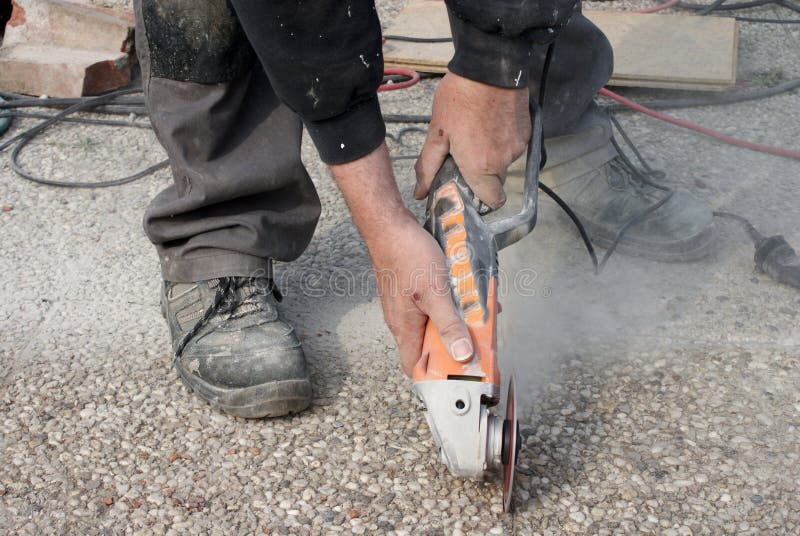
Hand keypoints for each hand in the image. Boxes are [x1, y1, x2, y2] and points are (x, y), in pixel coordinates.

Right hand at [329, 144, 472, 375]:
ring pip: (433, 324)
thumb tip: (462, 356)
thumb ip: (449, 325)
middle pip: (429, 346)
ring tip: (478, 314)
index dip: (435, 376)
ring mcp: (405, 305)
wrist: (389, 226)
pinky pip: (432, 306)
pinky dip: (449, 305)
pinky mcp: (410, 291)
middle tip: (479, 340)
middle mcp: (402, 321)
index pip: (415, 367)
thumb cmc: (408, 257)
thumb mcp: (436, 293)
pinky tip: (464, 293)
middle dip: (454, 345)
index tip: (460, 377)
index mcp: (405, 328)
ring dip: (455, 322)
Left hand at [414, 72, 530, 208]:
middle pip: (496, 182)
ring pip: (504, 163)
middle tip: (465, 155)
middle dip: (482, 175)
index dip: (481, 199)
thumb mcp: (437, 132)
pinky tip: (488, 123)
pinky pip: (513, 146)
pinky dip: (501, 141)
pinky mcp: (527, 131)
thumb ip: (428, 167)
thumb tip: (420, 192)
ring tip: (475, 132)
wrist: (489, 65)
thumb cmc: (459, 97)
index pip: (492, 202)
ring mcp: (518, 146)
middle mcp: (504, 161)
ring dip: (491, 155)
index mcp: (481, 167)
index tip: (468, 188)